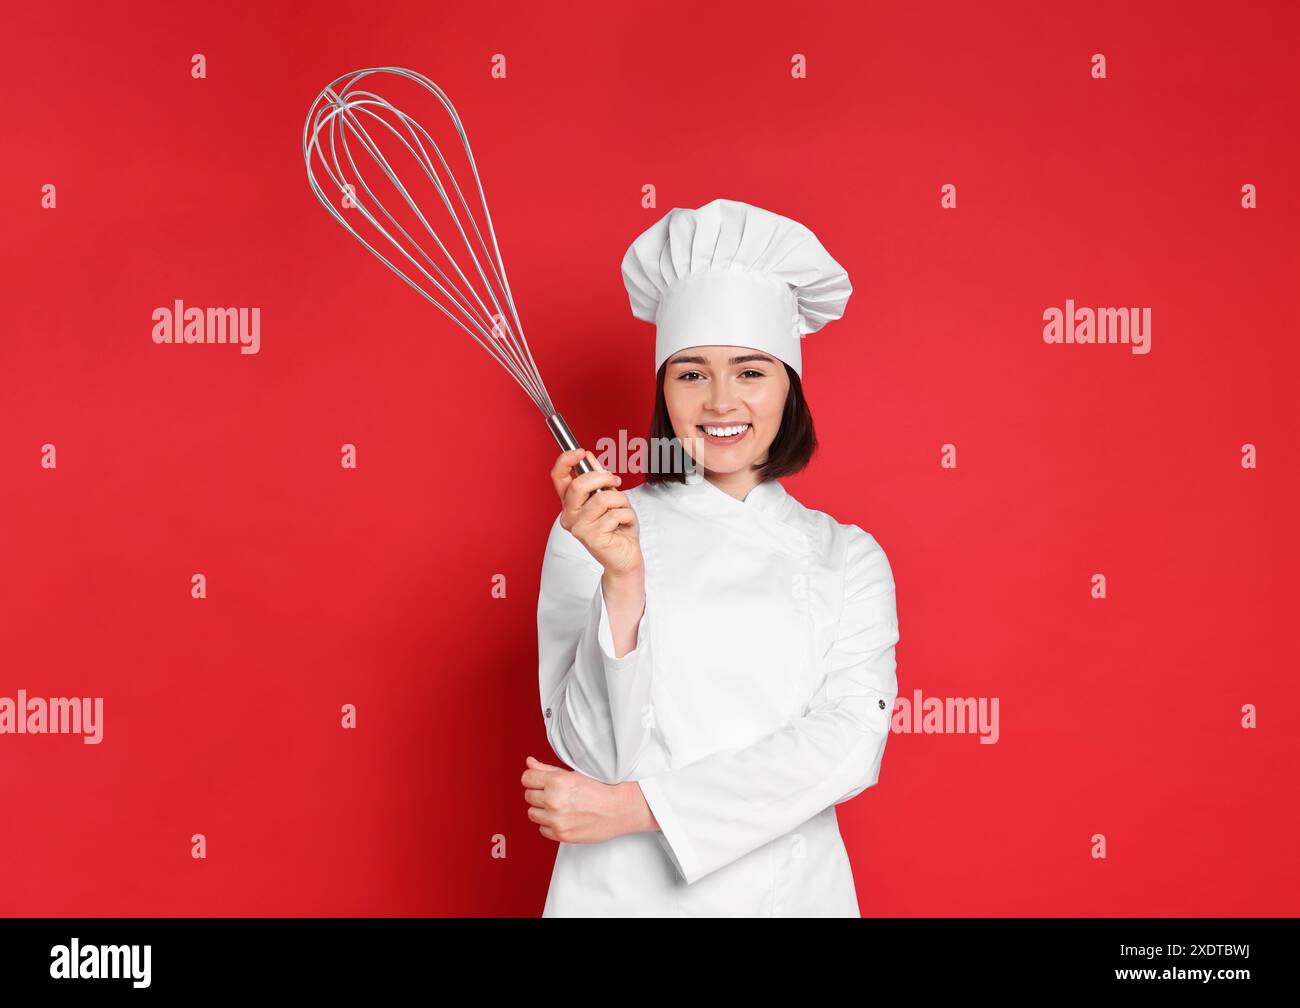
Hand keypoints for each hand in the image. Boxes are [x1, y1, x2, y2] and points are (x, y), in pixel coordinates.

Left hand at [521, 756, 653, 843]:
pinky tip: (563, 818)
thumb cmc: (600, 789)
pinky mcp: (561, 835)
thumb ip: (547, 769)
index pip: (526, 778)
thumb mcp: (573, 774)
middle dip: (539, 794)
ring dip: (542, 810)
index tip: (540, 781)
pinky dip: (550, 825)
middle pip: (528, 796)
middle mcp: (554, 801)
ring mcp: (557, 820)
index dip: (533, 779)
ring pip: (532, 813)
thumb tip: (529, 763)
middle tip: (556, 794)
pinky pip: (542, 829)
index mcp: (557, 782)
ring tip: (560, 806)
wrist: (619, 809)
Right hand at [549, 448, 643, 577]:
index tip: (581, 452)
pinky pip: (614, 514)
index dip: (566, 460)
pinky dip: (627, 515)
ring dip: (621, 500)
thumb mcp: (609, 497)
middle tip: (615, 481)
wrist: (625, 556)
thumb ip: (597, 479)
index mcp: (570, 503)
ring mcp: (579, 528)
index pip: (558, 477)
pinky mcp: (592, 538)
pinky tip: (625, 524)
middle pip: (579, 485)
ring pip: (602, 499)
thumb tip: (588, 457)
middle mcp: (569, 516)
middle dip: (602, 478)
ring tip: (623, 510)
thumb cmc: (617, 528)